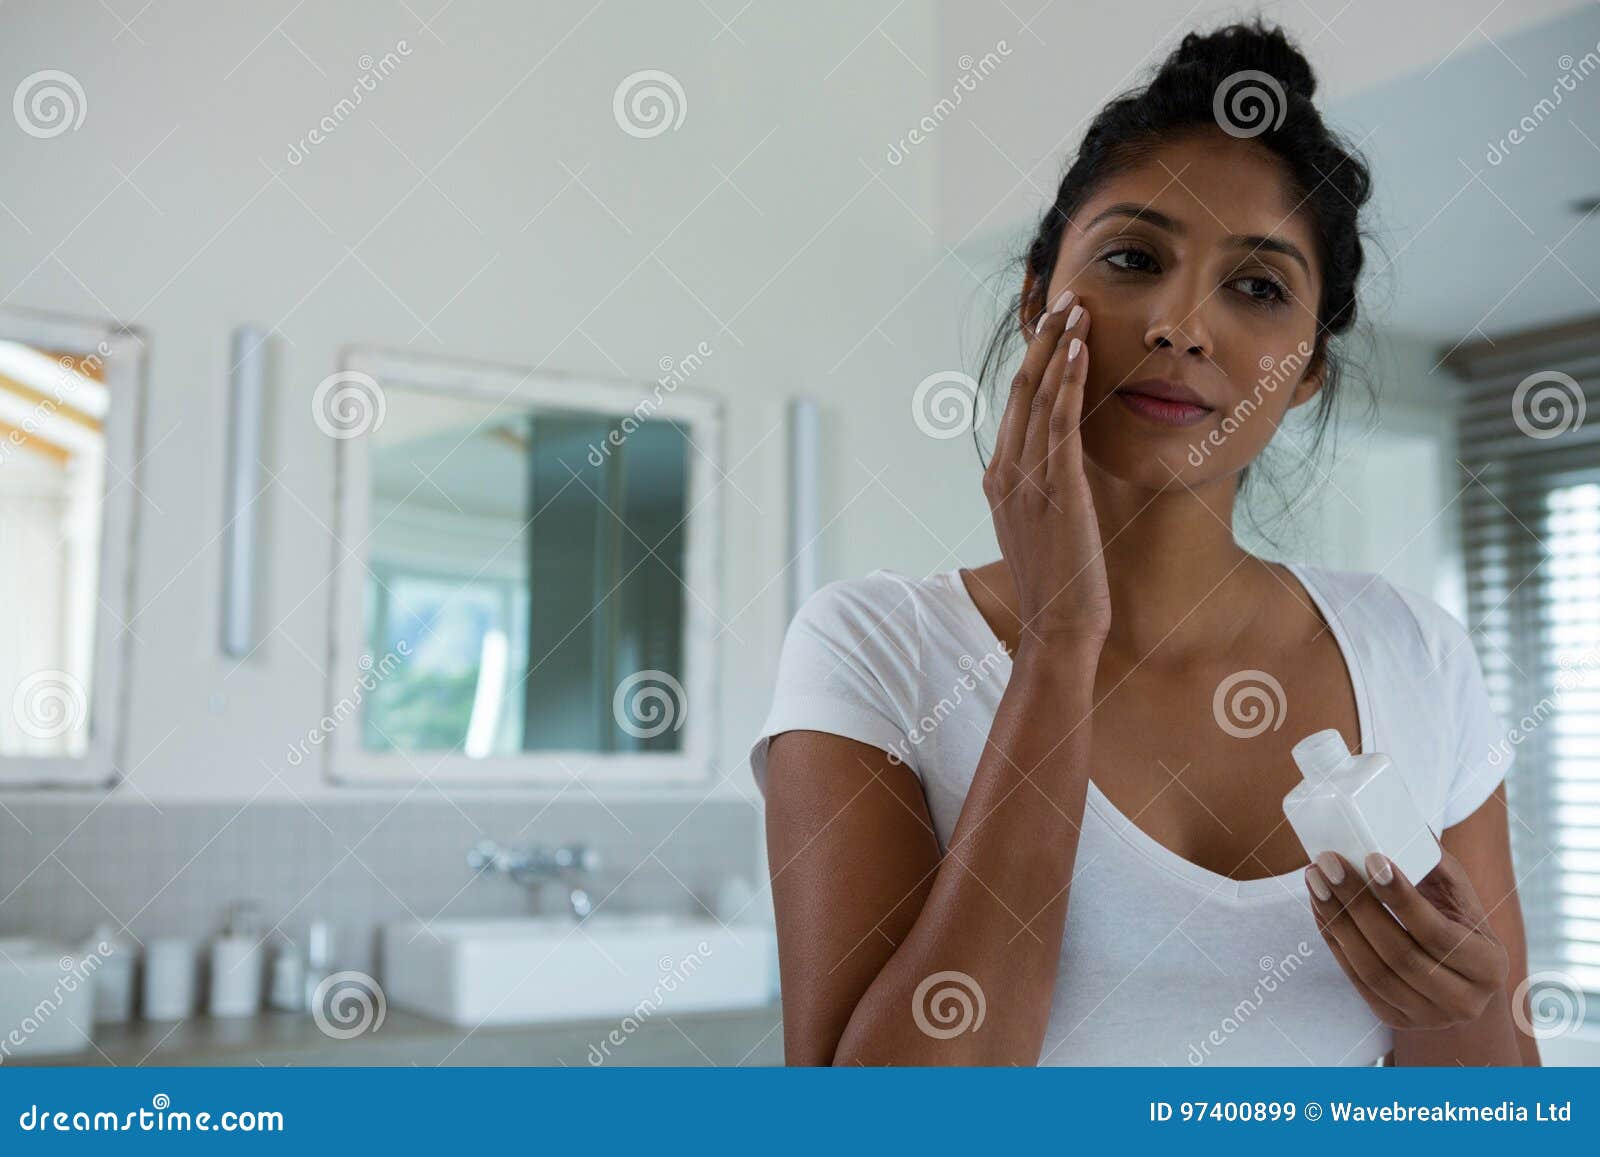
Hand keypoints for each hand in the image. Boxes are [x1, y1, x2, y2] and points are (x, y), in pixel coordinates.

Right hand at [982, 289, 1110, 647]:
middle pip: (1020, 391)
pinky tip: (1079, 350)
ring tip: (1077, 309)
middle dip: (1042, 341)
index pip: (1014, 408)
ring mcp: (1027, 480)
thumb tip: (1060, 469)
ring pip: (1037, 397)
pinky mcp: (1056, 489)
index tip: (1052, 330)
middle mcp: (1006, 473)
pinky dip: (1067, 382)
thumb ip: (1042, 493)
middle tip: (1064, 301)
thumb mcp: (1040, 529)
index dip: (1033, 363)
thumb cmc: (1058, 586)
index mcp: (999, 481)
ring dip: (1058, 347)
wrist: (1057, 627)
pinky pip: (1059, 423)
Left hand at [1306, 848, 1509, 1028]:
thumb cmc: (1458, 922)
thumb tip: (1396, 814)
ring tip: (1315, 878)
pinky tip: (1318, 905)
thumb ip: (1433, 861)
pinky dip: (1332, 939)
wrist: (1460, 979)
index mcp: (1488, 967)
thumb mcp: (1459, 894)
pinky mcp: (1394, 1019)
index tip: (1371, 858)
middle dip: (1356, 905)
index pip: (1438, 933)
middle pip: (1398, 954)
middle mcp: (1463, 1002)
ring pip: (1370, 969)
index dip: (1401, 897)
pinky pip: (1354, 979)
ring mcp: (1427, 1017)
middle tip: (1328, 862)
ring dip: (1335, 920)